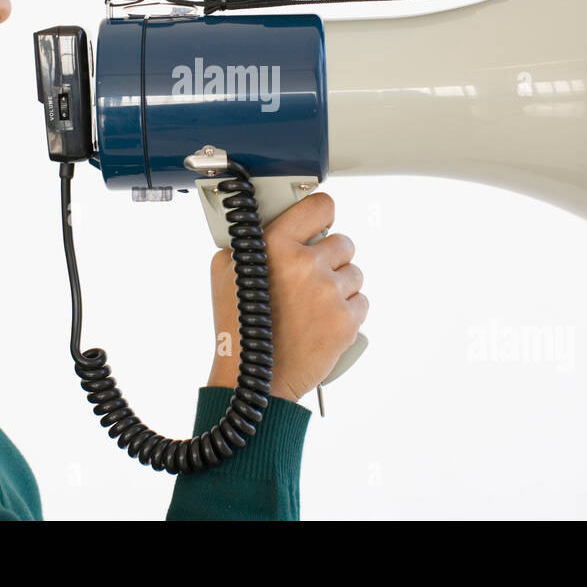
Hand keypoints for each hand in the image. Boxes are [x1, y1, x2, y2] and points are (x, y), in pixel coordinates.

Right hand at [206, 191, 367, 402]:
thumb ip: (248, 242)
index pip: (320, 206)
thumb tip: (266, 224)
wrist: (253, 379)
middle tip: (311, 277)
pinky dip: (347, 311)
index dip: (322, 213)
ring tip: (315, 305)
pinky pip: (362, 302)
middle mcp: (306, 265)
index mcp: (275, 245)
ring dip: (339, 285)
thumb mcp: (224, 272)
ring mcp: (329, 293)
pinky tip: (324, 321)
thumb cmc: (235, 327)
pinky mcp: (347, 321)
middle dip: (330, 258)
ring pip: (354, 274)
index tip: (320, 221)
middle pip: (343, 242)